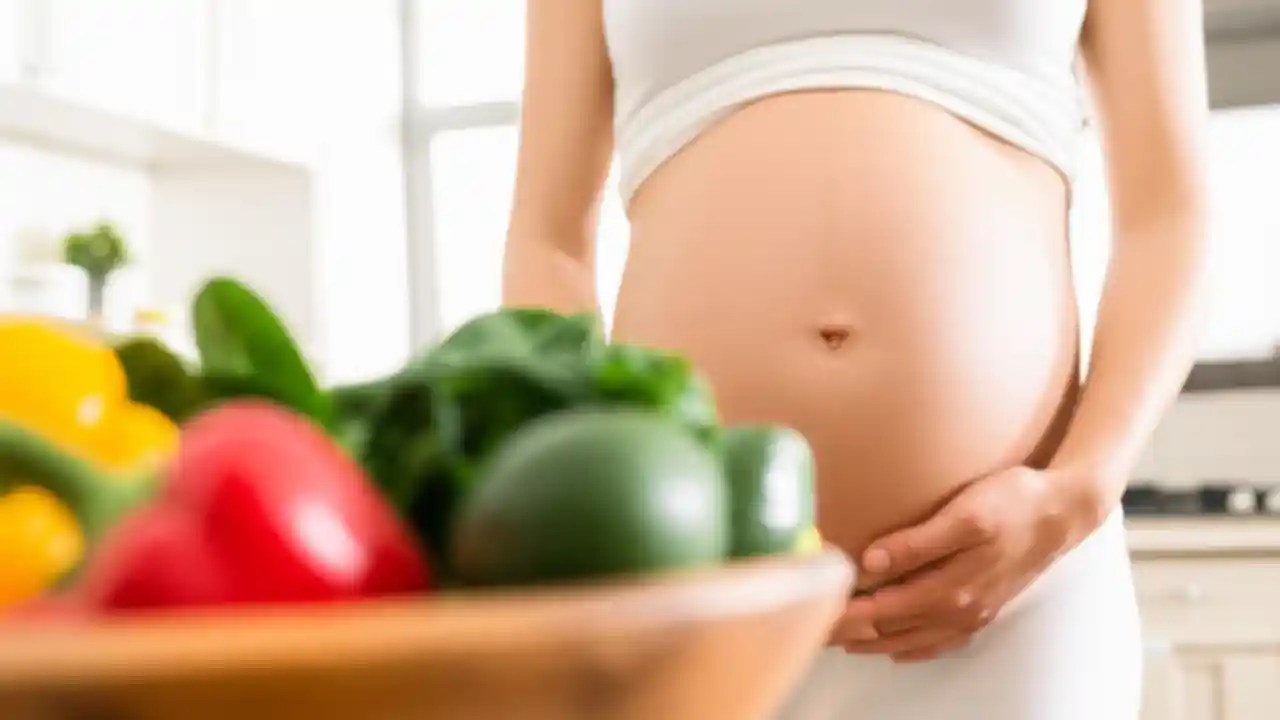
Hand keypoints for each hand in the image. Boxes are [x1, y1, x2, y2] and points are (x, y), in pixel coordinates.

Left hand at [831, 466, 1103, 662]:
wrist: (1064, 512)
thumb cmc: (1014, 502)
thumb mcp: (966, 514)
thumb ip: (916, 542)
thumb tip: (870, 563)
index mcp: (949, 588)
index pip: (877, 611)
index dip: (839, 615)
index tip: (807, 613)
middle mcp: (957, 610)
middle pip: (886, 630)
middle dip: (845, 632)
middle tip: (807, 629)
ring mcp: (971, 614)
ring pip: (907, 640)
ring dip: (870, 642)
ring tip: (837, 639)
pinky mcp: (981, 610)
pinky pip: (937, 642)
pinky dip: (907, 647)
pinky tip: (893, 647)